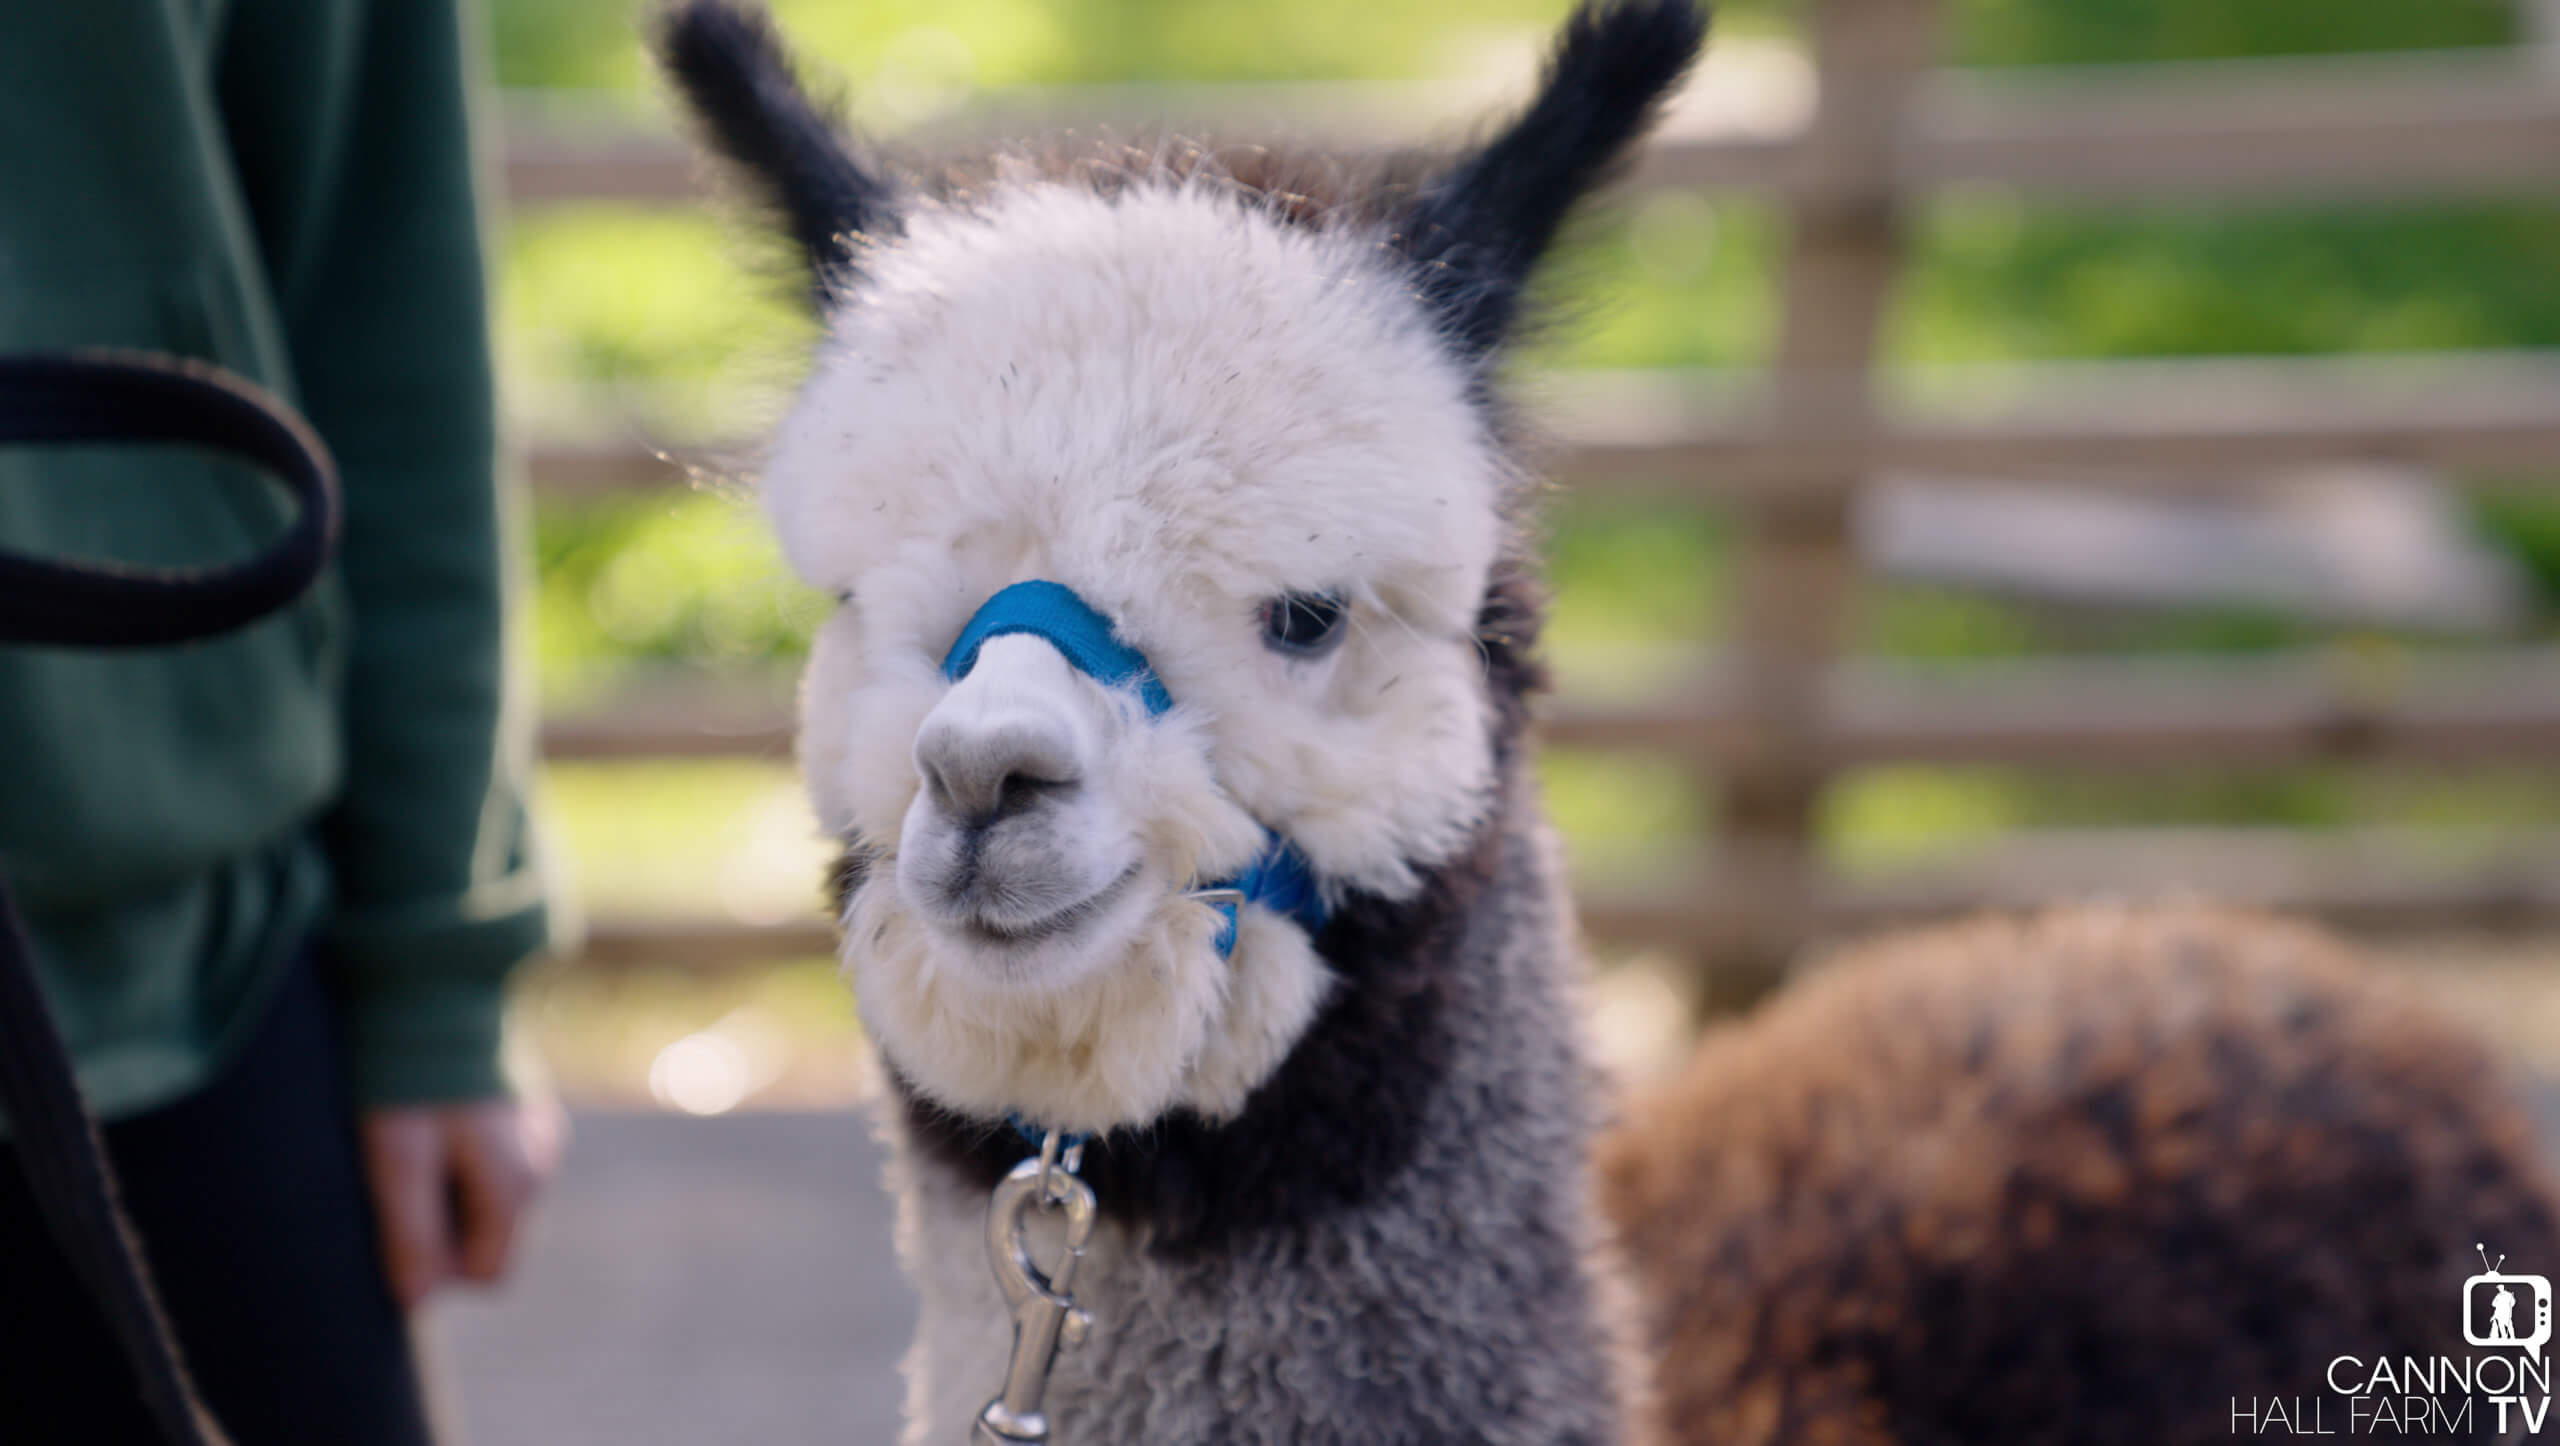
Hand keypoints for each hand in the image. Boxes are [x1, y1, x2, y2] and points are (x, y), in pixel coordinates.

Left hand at [359, 1093, 565, 1308]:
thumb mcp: (395, 1157)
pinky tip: (437, 1118)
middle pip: (493, 1238)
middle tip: (400, 1180)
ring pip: (495, 1200)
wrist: (432, 985)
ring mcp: (541, 1132)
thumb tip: (415, 1301)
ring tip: (416, 1142)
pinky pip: (499, 1162)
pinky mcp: (528, 1108)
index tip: (399, 1222)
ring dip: (453, 1190)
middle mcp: (543, 1162)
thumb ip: (410, 1231)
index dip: (438, 1266)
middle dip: (446, 1227)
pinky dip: (465, 1157)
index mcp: (518, 1182)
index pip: (488, 1275)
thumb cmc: (408, 1076)